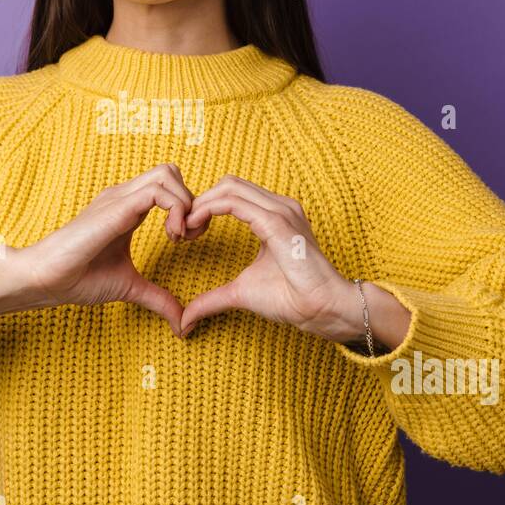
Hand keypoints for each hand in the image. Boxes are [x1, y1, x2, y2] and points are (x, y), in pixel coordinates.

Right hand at [20, 163, 202, 330]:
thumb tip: (183, 324)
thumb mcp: (130, 287)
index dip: (188, 208)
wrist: (46, 278)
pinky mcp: (116, 207)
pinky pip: (157, 192)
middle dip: (191, 200)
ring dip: (185, 204)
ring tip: (178, 237)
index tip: (187, 241)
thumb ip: (158, 298)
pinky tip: (171, 238)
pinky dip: (176, 210)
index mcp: (129, 208)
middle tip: (187, 236)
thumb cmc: (79, 278)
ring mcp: (119, 198)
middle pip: (170, 171)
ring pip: (167, 174)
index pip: (169, 187)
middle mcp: (125, 196)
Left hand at [178, 174, 367, 340]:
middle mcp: (278, 206)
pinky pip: (234, 202)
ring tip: (185, 230)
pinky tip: (196, 227)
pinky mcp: (277, 221)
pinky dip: (209, 209)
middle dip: (199, 202)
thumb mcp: (241, 292)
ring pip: (228, 187)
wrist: (322, 308)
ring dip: (200, 204)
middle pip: (227, 184)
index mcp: (274, 215)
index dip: (204, 207)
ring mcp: (280, 210)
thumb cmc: (292, 298)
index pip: (231, 194)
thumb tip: (185, 320)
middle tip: (182, 230)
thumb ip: (212, 299)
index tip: (186, 232)